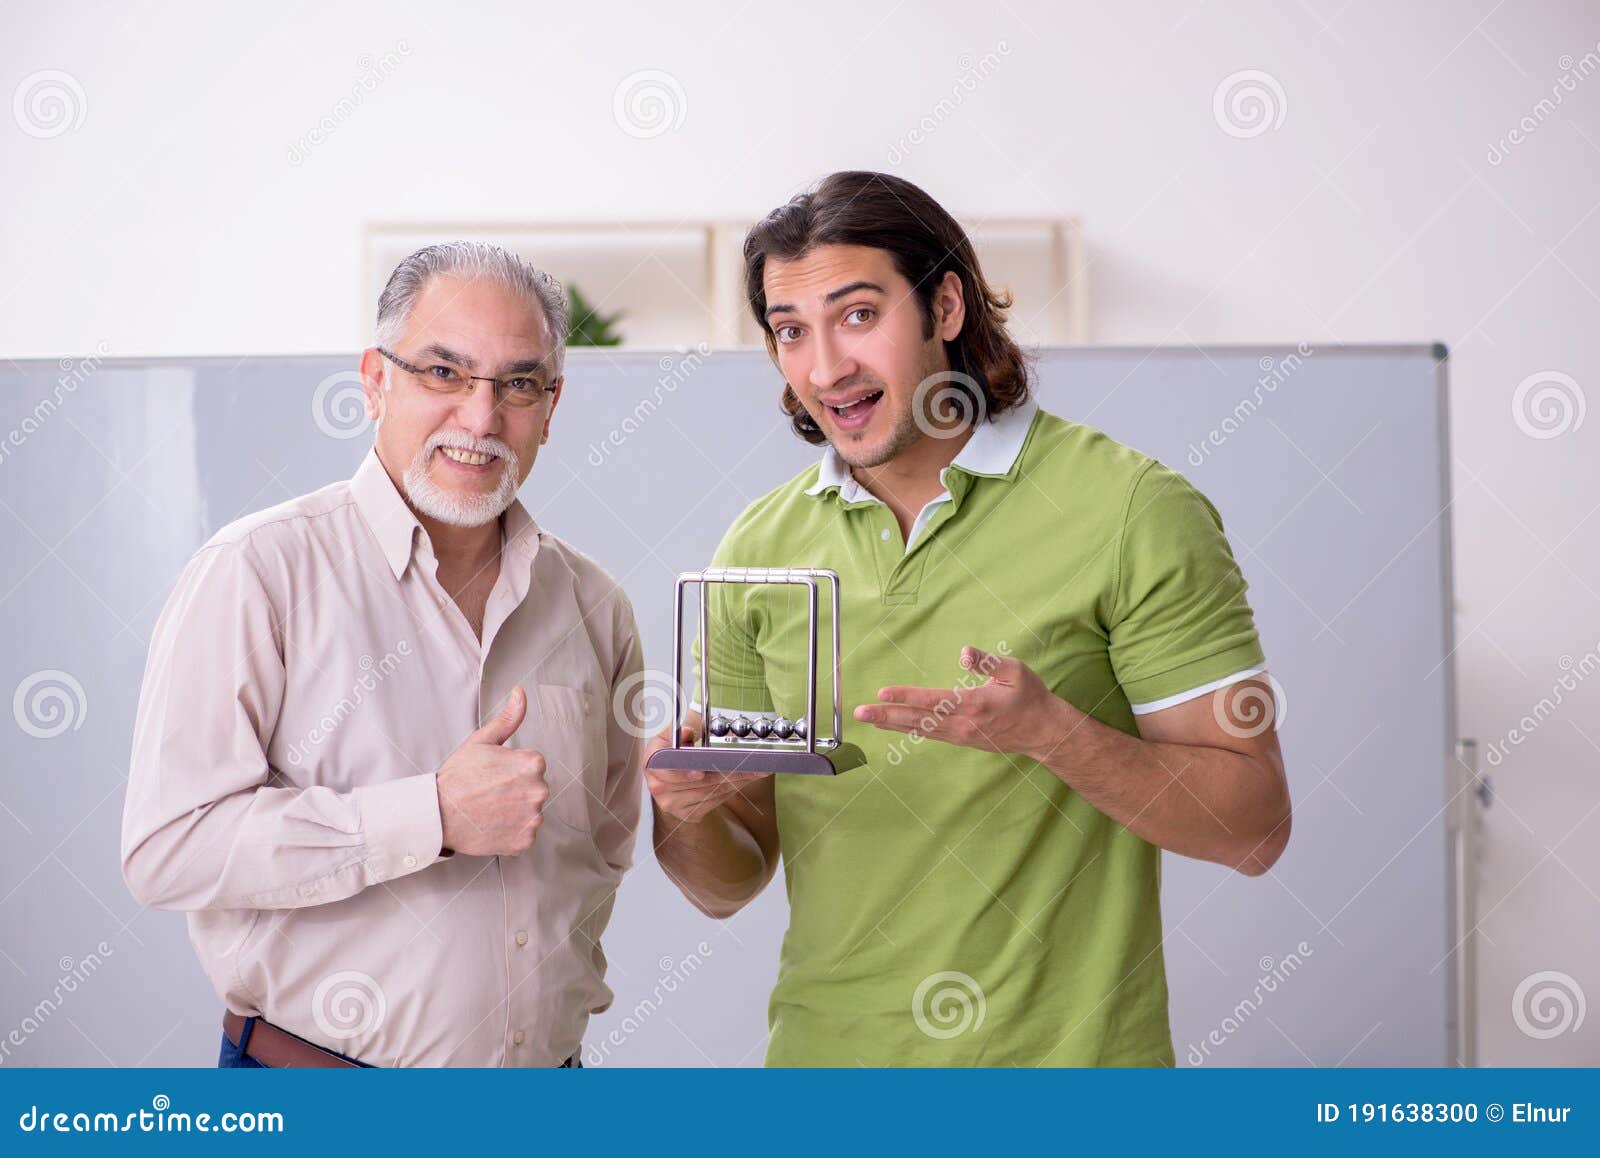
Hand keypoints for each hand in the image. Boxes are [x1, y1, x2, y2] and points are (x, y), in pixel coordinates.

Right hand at [435, 687, 548, 855]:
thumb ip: (508, 718)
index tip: (493, 775)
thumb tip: (520, 694)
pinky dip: (511, 832)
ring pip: (530, 812)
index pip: (532, 766)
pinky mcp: (525, 841)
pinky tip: (493, 824)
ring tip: (489, 809)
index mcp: (532, 763)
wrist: (437, 814)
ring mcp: (532, 817)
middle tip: (489, 793)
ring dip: (515, 812)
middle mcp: (538, 790)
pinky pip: (525, 834)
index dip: (511, 770)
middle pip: (533, 789)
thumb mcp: (482, 741)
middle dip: (516, 790)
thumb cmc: (458, 777)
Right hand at [644, 714, 770, 822]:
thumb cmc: (675, 749)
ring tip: (756, 769)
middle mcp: (659, 785)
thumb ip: (680, 728)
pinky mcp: (688, 813)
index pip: (665, 770)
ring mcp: (672, 803)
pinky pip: (714, 801)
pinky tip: (744, 779)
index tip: (700, 773)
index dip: (683, 773)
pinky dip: (732, 789)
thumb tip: (687, 732)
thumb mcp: (675, 732)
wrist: (673, 773)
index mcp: (652, 761)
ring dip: (736, 780)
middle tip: (751, 765)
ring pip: (710, 791)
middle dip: (727, 771)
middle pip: (698, 782)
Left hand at [853, 645, 1074, 761]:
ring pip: (920, 730)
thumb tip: (964, 652)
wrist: (1043, 731)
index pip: (932, 700)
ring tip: (868, 718)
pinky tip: (893, 724)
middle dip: (886, 715)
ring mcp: (961, 736)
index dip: (906, 696)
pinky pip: (929, 734)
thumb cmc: (1030, 696)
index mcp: (974, 704)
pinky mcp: (962, 740)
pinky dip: (908, 729)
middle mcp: (963, 724)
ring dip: (892, 724)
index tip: (882, 693)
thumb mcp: (1016, 671)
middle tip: (859, 713)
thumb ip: (988, 662)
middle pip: (918, 720)